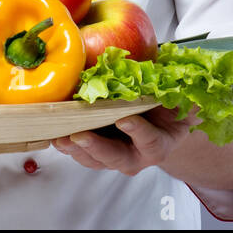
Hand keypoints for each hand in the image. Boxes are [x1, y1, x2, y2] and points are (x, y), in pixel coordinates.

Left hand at [51, 104, 201, 176]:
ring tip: (60, 137)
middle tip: (80, 136)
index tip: (125, 120)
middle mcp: (137, 155)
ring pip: (95, 159)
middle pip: (117, 157)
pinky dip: (68, 143)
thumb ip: (178, 90)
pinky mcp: (98, 152)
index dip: (139, 132)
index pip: (151, 142)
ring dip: (76, 148)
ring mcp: (115, 155)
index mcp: (159, 142)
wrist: (160, 122)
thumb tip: (176, 74)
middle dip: (97, 147)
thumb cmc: (168, 107)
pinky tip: (54, 133)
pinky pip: (82, 152)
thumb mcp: (178, 97)